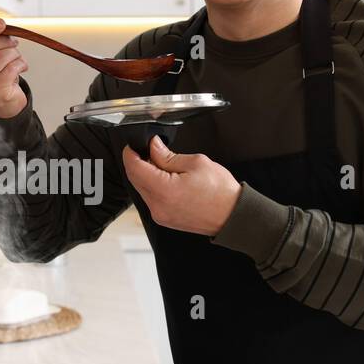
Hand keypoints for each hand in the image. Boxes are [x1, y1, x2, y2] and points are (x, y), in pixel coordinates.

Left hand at [122, 137, 242, 235]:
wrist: (233, 216)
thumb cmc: (221, 192)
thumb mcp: (195, 163)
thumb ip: (168, 155)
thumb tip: (153, 146)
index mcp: (164, 190)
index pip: (134, 167)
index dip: (130, 153)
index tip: (134, 145)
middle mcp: (158, 205)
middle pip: (134, 179)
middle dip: (138, 162)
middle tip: (149, 150)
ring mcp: (159, 214)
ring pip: (141, 189)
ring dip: (145, 175)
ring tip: (163, 165)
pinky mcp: (163, 219)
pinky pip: (150, 199)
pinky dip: (153, 186)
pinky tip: (166, 179)